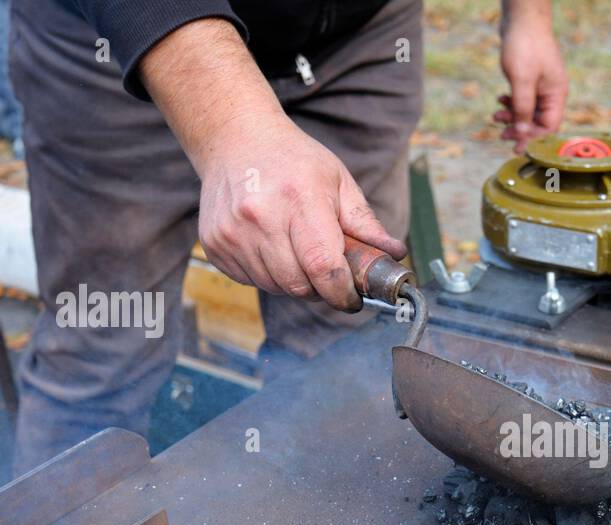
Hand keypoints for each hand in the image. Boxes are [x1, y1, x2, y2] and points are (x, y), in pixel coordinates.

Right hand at [197, 113, 404, 308]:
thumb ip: (366, 224)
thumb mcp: (339, 182)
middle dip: (320, 290)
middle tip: (328, 275)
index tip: (353, 298)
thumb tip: (395, 256)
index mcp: (299, 200)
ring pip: (274, 287)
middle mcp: (261, 217)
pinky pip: (251, 281)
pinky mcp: (214, 244)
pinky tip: (271, 247)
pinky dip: (268, 275)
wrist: (236, 140)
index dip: (342, 292)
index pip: (324, 267)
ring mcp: (232, 233)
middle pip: (299, 285)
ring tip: (298, 253)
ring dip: (294, 283)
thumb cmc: (294, 161)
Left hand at [495, 1, 566, 152]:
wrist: (522, 17)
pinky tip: (500, 99)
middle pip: (538, 121)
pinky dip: (511, 102)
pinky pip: (523, 97)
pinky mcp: (531, 77)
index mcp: (556, 94)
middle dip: (519, 128)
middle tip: (501, 134)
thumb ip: (522, 108)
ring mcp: (542, 84)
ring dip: (512, 115)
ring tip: (495, 115)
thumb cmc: (525, 46)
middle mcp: (551, 91)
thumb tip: (521, 133)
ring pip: (528, 109)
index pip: (548, 127)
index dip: (532, 138)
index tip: (516, 146)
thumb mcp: (522, 80)